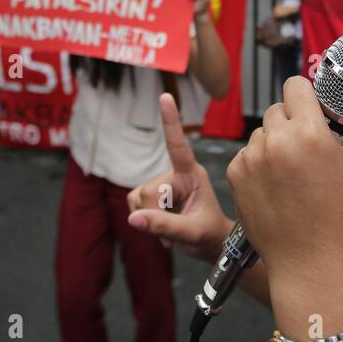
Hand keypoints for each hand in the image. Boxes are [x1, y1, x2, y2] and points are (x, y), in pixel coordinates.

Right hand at [127, 94, 233, 258]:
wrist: (210, 244)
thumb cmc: (209, 233)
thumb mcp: (192, 232)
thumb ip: (164, 226)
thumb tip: (133, 219)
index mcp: (192, 174)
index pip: (178, 146)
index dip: (170, 122)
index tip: (165, 96)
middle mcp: (174, 173)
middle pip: (149, 190)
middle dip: (156, 214)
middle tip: (173, 232)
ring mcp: (160, 184)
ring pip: (138, 199)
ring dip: (150, 218)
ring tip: (171, 230)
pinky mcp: (149, 195)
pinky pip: (133, 203)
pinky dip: (142, 219)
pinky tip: (160, 228)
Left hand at [226, 77, 342, 276]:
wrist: (310, 260)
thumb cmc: (342, 216)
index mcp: (309, 132)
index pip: (295, 86)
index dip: (305, 94)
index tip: (311, 105)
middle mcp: (276, 141)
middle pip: (277, 109)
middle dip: (291, 122)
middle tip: (306, 146)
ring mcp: (252, 158)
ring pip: (260, 132)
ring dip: (273, 142)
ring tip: (291, 172)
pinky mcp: (236, 175)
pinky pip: (246, 154)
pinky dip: (258, 163)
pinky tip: (276, 185)